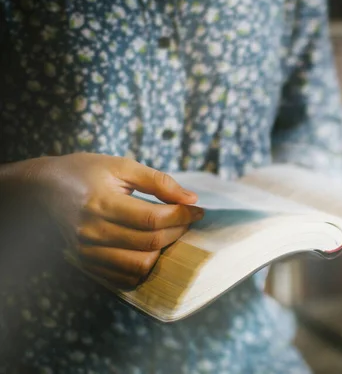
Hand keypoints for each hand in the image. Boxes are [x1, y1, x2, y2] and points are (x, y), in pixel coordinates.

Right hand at [27, 153, 203, 287]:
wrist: (42, 189)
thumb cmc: (84, 172)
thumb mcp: (120, 166)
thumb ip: (158, 181)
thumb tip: (191, 198)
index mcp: (100, 203)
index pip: (152, 218)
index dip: (181, 215)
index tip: (198, 209)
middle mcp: (91, 232)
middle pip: (149, 243)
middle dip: (178, 231)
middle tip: (188, 219)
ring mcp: (86, 251)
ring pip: (139, 266)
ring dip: (164, 252)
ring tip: (170, 233)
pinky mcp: (85, 263)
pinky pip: (123, 277)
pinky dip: (144, 267)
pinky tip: (152, 249)